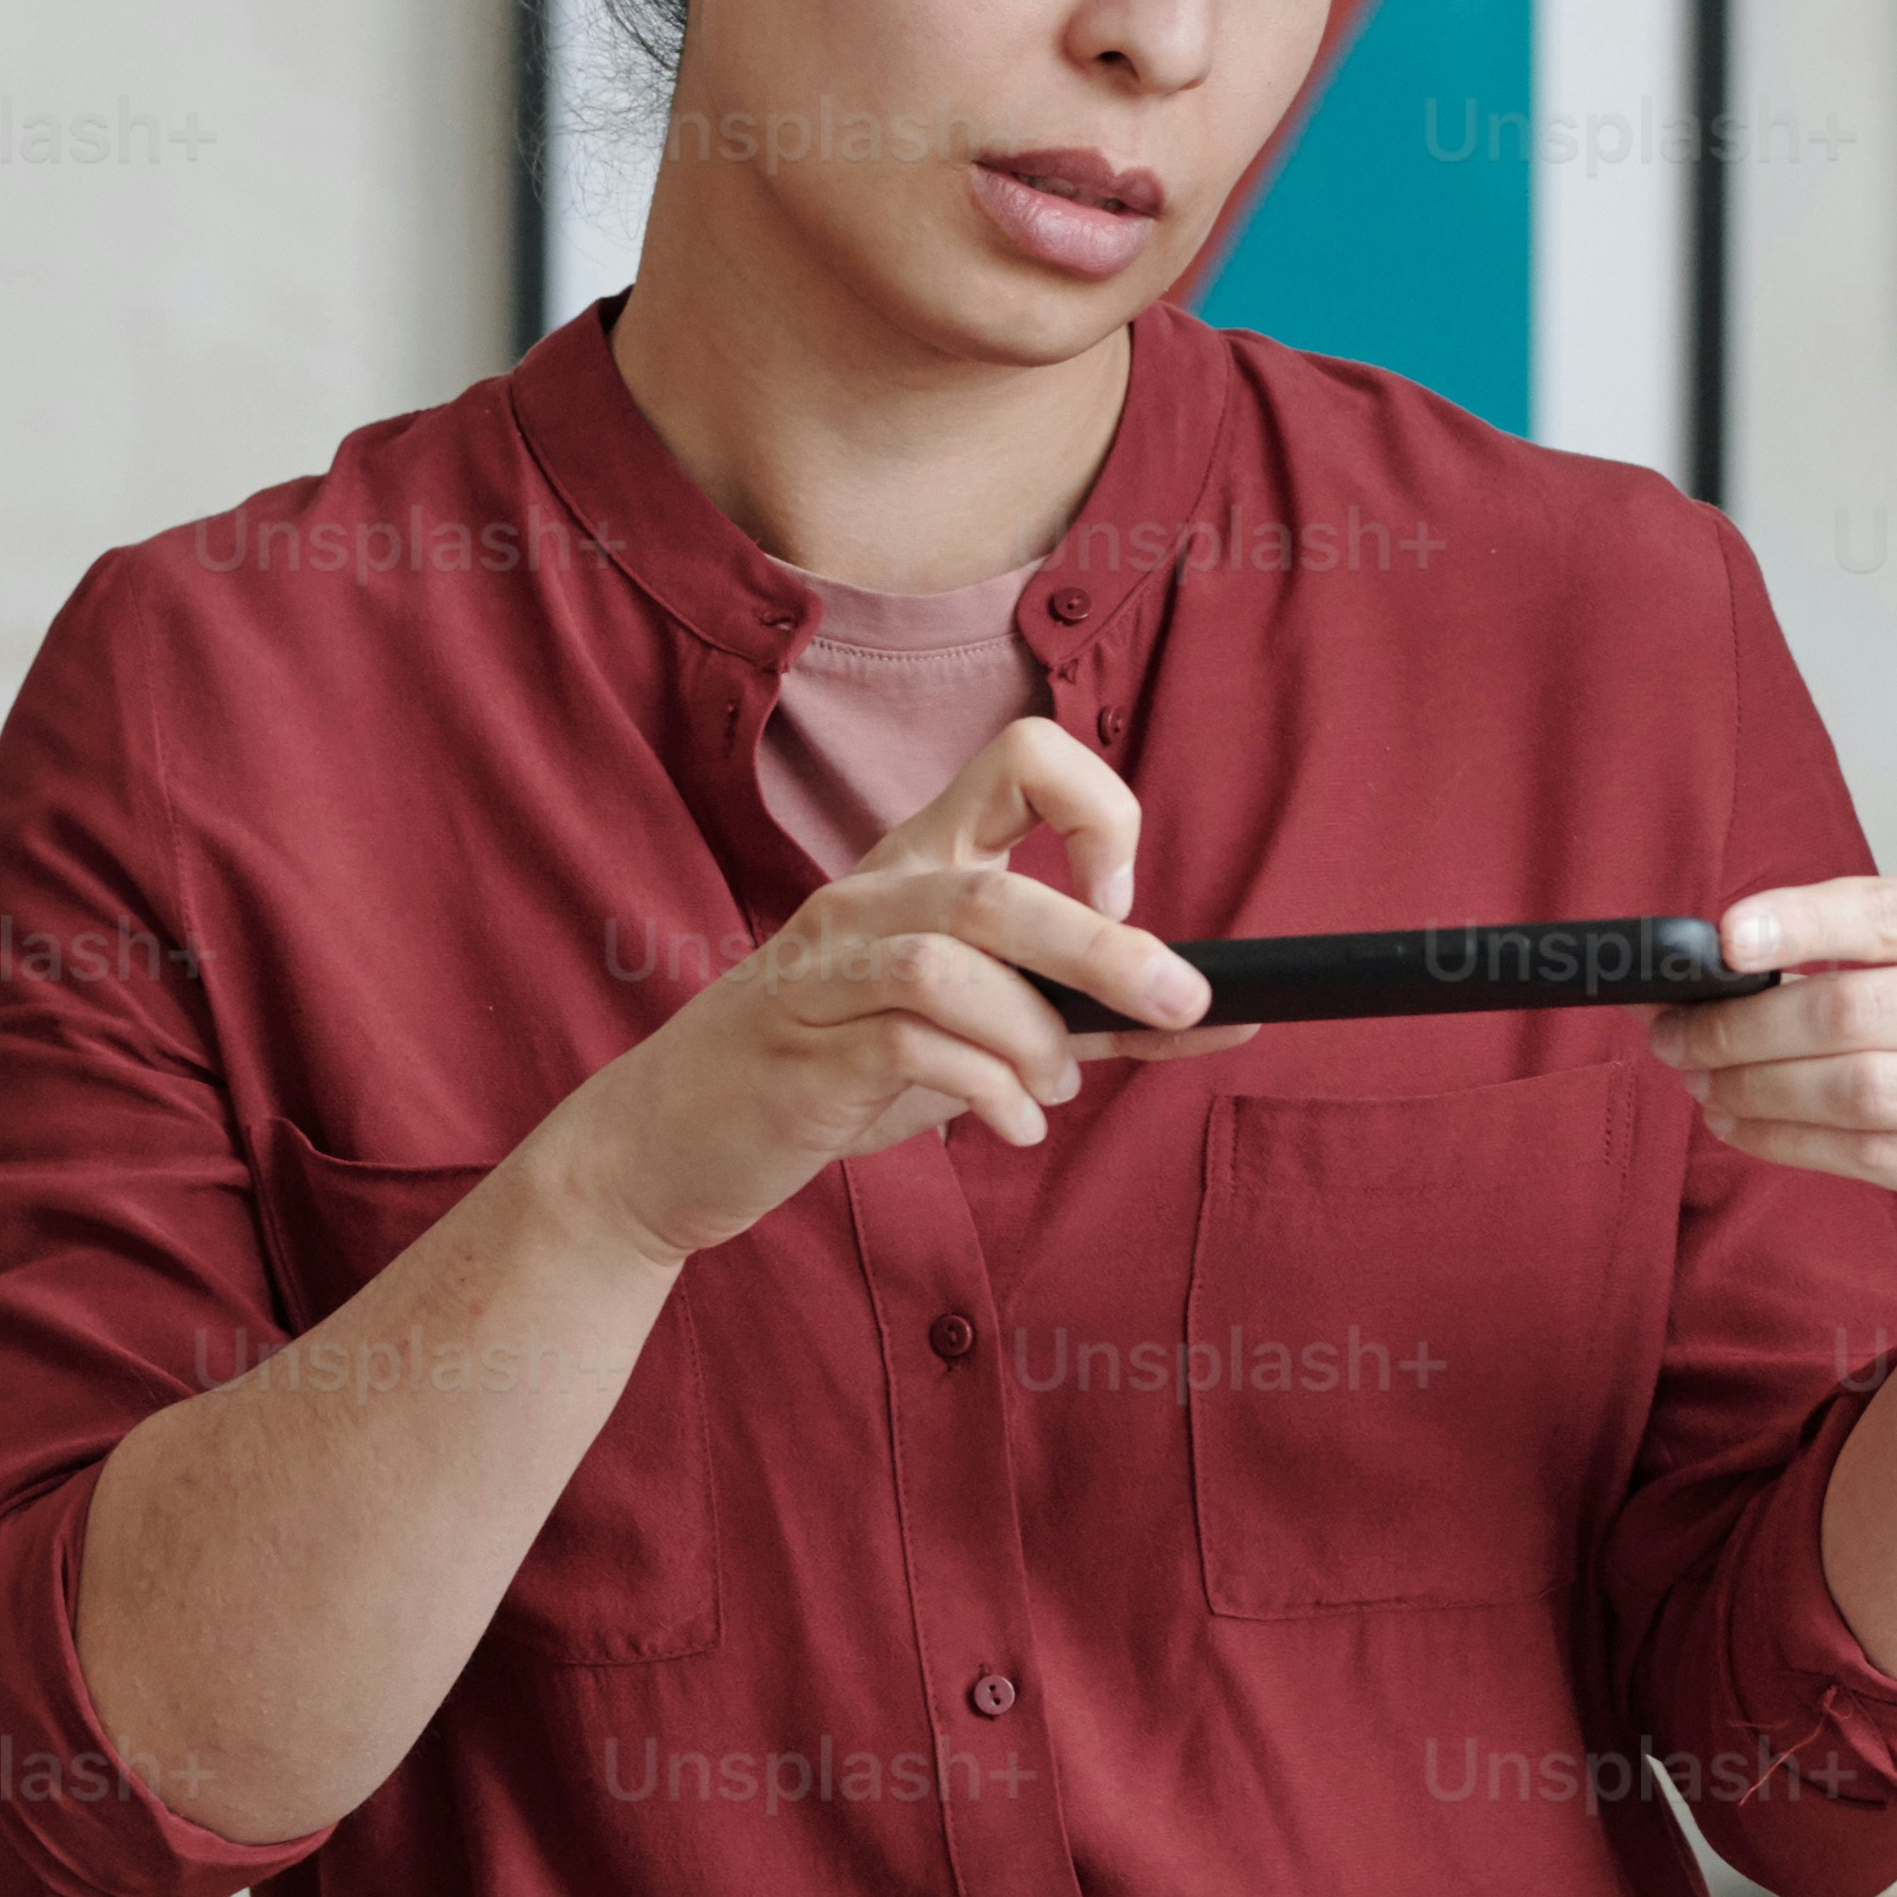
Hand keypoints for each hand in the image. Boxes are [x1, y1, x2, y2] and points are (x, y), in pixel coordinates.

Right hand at [529, 717, 1225, 1264]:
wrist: (672, 1142)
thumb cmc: (835, 1072)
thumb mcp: (974, 1034)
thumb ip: (1089, 1018)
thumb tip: (1223, 1010)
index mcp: (917, 863)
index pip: (1020, 754)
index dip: (1096, 806)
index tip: (1124, 891)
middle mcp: (870, 896)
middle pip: (999, 884)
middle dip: (1108, 948)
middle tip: (1177, 1003)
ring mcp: (824, 969)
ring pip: (953, 960)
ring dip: (1034, 1034)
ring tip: (1055, 1088)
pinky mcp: (800, 1045)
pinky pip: (911, 1046)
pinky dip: (986, 1090)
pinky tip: (1009, 1125)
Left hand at [1662, 871, 1896, 1287]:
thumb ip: (1863, 950)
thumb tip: (1714, 957)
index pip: (1888, 915)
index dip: (1800, 923)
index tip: (1724, 939)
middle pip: (1853, 1013)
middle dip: (1742, 1027)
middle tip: (1677, 1036)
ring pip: (1854, 1092)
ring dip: (1754, 1090)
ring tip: (1701, 1085)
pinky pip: (1867, 1157)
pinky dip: (1786, 1141)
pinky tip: (1745, 1126)